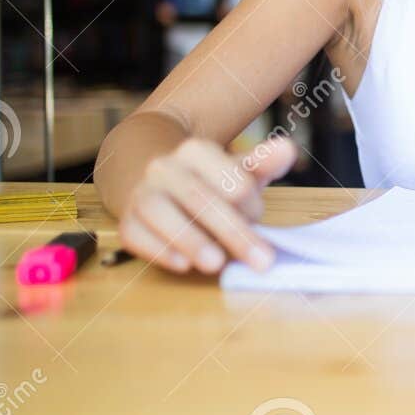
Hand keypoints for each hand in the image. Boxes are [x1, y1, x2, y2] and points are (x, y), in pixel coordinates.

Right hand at [116, 135, 296, 273]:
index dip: (250, 204)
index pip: (230, 179)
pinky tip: (182, 265)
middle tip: (262, 261)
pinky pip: (137, 234)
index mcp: (197, 151)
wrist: (157, 184)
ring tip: (217, 265)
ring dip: (191, 240)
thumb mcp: (239, 171)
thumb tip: (287, 149)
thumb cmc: (210, 183)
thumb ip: (263, 165)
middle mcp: (165, 167)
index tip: (261, 221)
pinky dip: (159, 251)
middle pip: (200, 199)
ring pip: (162, 213)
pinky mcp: (127, 221)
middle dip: (233, 232)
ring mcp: (142, 193)